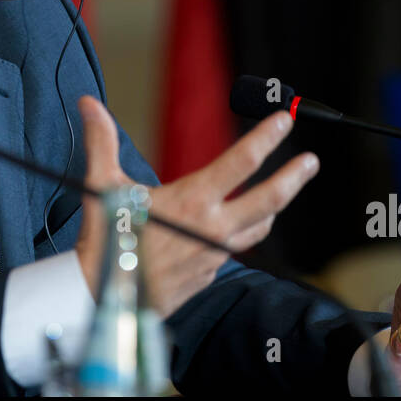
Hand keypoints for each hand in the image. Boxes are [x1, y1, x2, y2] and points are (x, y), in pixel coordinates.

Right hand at [74, 95, 318, 317]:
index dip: (266, 137)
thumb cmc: (104, 238)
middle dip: (295, 177)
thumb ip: (101, 140)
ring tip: (280, 196)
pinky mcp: (208, 276)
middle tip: (311, 161)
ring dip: (271, 209)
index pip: (241, 161)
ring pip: (257, 228)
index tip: (283, 120)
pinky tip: (227, 231)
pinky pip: (230, 252)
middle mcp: (212, 228)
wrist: (102, 297)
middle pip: (270, 199)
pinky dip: (233, 237)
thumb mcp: (102, 184)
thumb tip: (88, 103)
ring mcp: (214, 255)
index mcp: (192, 200)